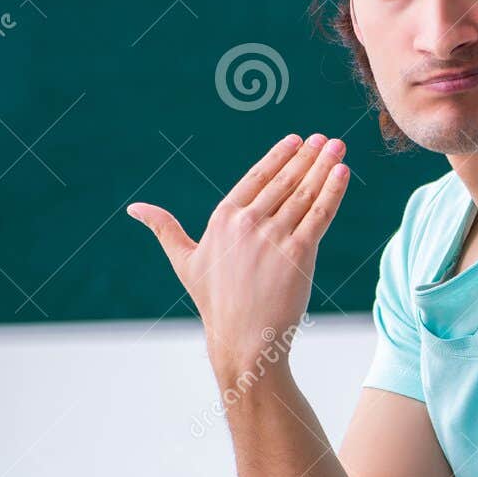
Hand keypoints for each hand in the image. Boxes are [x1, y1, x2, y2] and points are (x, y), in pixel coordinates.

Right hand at [127, 133, 348, 380]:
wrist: (243, 338)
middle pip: (285, 181)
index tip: (296, 140)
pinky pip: (320, 214)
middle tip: (325, 139)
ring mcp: (274, 237)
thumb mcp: (184, 261)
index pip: (257, 177)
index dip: (279, 156)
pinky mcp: (299, 252)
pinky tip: (342, 174)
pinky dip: (333, 191)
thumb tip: (135, 208)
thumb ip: (165, 229)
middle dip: (309, 156)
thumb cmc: (215, 301)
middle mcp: (249, 223)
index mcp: (223, 218)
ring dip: (324, 166)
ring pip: (305, 193)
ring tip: (339, 147)